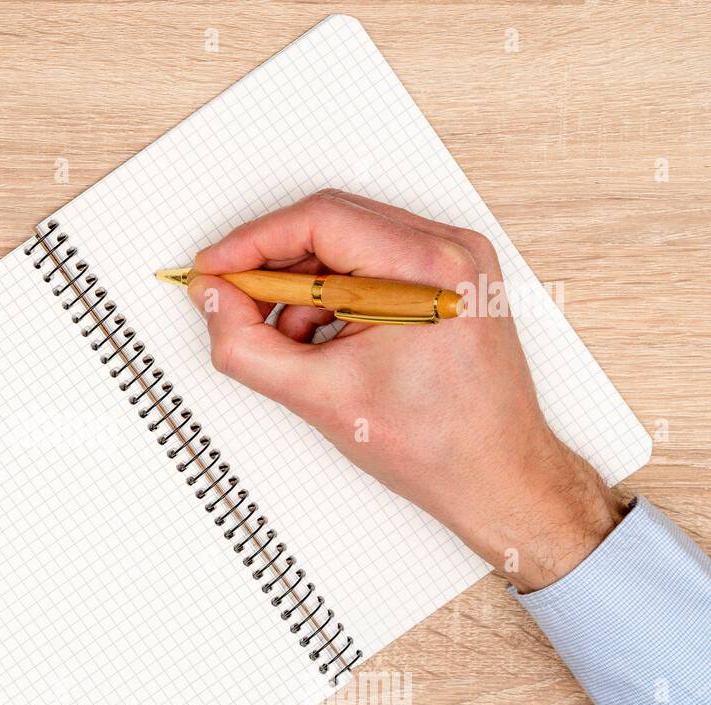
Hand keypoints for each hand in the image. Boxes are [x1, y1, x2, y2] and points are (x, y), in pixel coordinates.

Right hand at [189, 189, 626, 591]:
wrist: (497, 478)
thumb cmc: (439, 447)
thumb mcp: (318, 397)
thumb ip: (246, 345)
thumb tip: (214, 302)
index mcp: (428, 270)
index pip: (319, 220)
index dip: (251, 243)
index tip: (213, 269)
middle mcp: (449, 253)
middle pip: (331, 222)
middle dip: (272, 264)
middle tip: (231, 300)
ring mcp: (452, 263)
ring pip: (347, 244)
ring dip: (301, 285)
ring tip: (290, 342)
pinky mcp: (445, 281)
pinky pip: (370, 265)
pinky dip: (330, 297)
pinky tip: (321, 343)